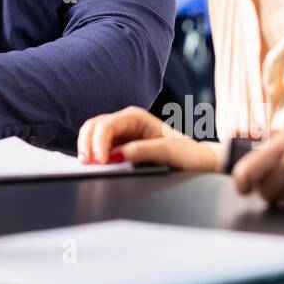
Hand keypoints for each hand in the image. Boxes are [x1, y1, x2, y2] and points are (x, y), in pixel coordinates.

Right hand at [77, 106, 219, 170]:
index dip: (98, 143)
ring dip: (87, 148)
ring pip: (92, 135)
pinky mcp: (119, 145)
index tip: (100, 162)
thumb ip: (140, 151)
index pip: (106, 125)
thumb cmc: (186, 154)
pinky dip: (93, 154)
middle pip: (93, 126)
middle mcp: (125, 122)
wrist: (196, 161)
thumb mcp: (166, 152)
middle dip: (86, 144)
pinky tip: (93, 164)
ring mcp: (121, 133)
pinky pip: (98, 146)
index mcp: (134, 117)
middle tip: (87, 164)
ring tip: (87, 166)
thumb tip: (115, 155)